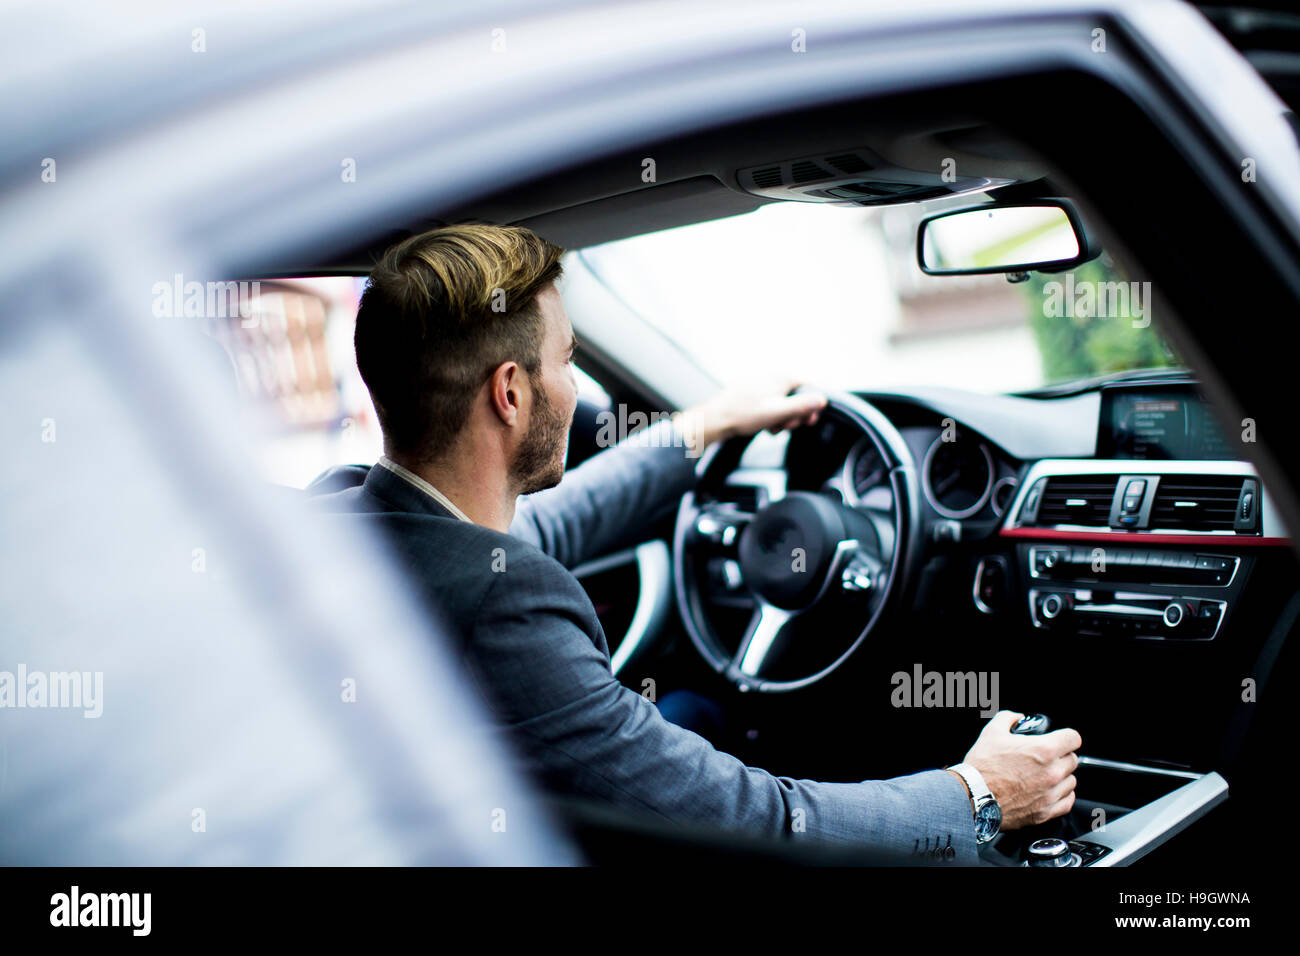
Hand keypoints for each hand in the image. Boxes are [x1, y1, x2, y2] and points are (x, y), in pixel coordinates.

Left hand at [672, 376, 826, 454]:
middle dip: (794, 415)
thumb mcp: (778, 412)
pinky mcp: (754, 395)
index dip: (811, 406)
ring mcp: (762, 386)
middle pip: (796, 397)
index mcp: (780, 378)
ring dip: (782, 419)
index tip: (808, 420)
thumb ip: (801, 406)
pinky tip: (764, 426)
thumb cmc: (743, 415)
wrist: (715, 419)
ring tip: (772, 428)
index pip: (808, 387)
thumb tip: (822, 400)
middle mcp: (772, 378)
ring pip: (783, 403)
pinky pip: (771, 405)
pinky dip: (771, 417)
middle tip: (785, 426)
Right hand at [954, 710, 1081, 829]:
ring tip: (1044, 775)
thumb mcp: (992, 732)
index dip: (1066, 736)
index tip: (1061, 739)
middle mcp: (1052, 773)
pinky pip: (1067, 801)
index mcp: (1043, 750)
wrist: (973, 796)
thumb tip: (1015, 717)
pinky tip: (1050, 791)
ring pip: (1071, 781)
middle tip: (1045, 757)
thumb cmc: (982, 767)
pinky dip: (1061, 795)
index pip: (1073, 738)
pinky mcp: (1046, 812)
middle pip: (1073, 760)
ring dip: (1061, 776)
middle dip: (1061, 756)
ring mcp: (1050, 794)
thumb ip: (1008, 718)